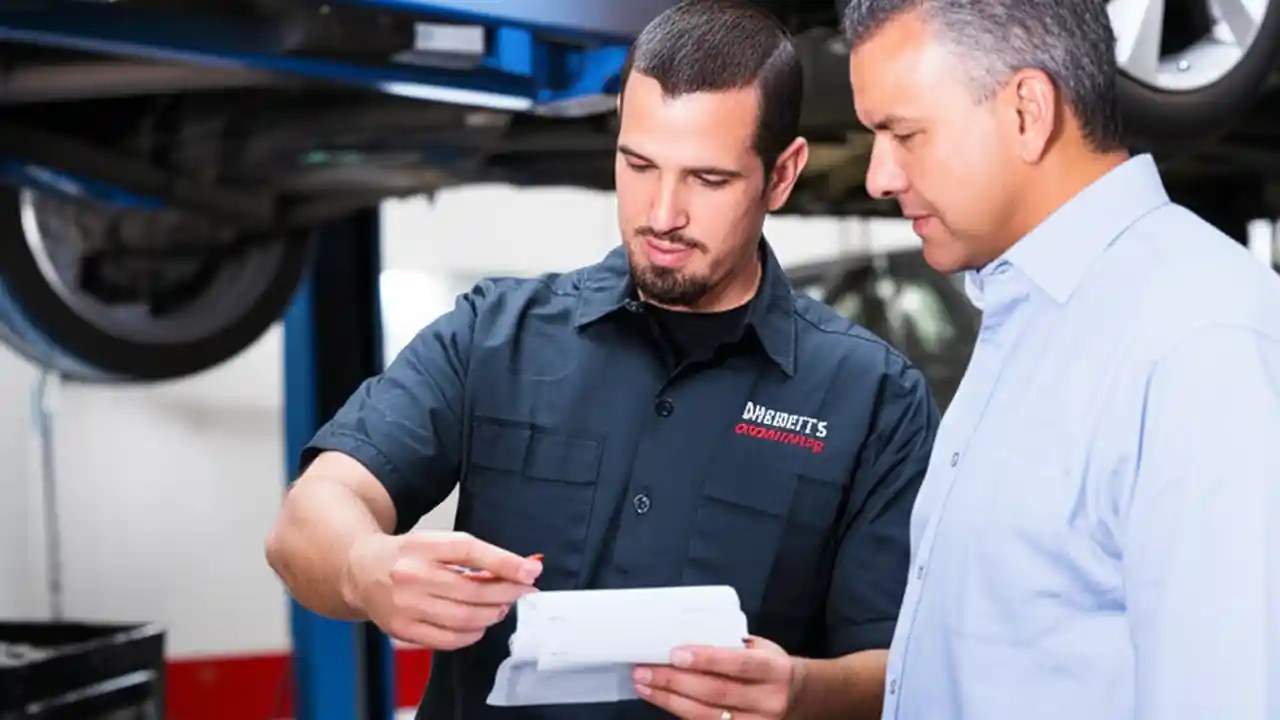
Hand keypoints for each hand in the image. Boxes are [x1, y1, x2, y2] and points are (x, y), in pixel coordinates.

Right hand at [344, 530, 541, 650]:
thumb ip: (477, 556)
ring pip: (463, 617)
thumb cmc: (408, 556)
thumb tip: (523, 570)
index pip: (469, 550)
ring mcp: (404, 605)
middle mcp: (411, 574)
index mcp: (422, 545)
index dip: (505, 562)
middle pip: (471, 589)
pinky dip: (471, 634)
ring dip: (491, 615)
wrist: (360, 570)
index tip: (531, 571)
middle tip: (522, 593)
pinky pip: (446, 639)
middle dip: (506, 593)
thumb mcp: (438, 543)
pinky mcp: (401, 628)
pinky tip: (479, 624)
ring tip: (501, 608)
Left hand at [633, 636, 802, 719]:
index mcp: (773, 670)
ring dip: (669, 700)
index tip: (675, 653)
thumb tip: (685, 633)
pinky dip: (680, 713)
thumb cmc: (773, 667)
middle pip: (715, 692)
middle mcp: (767, 700)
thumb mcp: (763, 649)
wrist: (805, 699)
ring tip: (644, 686)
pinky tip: (662, 701)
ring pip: (706, 715)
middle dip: (675, 681)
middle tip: (644, 670)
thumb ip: (731, 644)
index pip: (738, 664)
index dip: (706, 659)